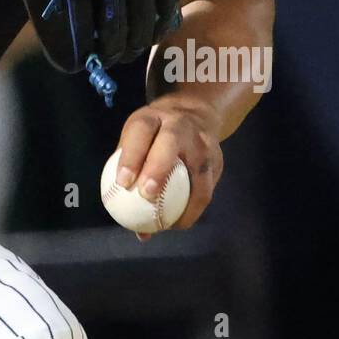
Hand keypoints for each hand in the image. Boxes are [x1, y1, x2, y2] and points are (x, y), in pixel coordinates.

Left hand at [113, 96, 223, 240]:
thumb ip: (126, 167)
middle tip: (146, 195)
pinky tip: (180, 222)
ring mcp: (203, 143)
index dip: (131, 156)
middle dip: (158, 169)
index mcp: (154, 117)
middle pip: (170, 143)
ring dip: (185, 202)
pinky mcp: (217, 161)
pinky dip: (194, 209)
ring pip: (198, 172)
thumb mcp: (138, 136)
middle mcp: (180, 126)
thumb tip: (121, 213)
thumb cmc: (156, 132)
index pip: (141, 131)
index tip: (122, 182)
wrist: (197, 114)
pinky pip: (207, 189)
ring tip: (168, 223)